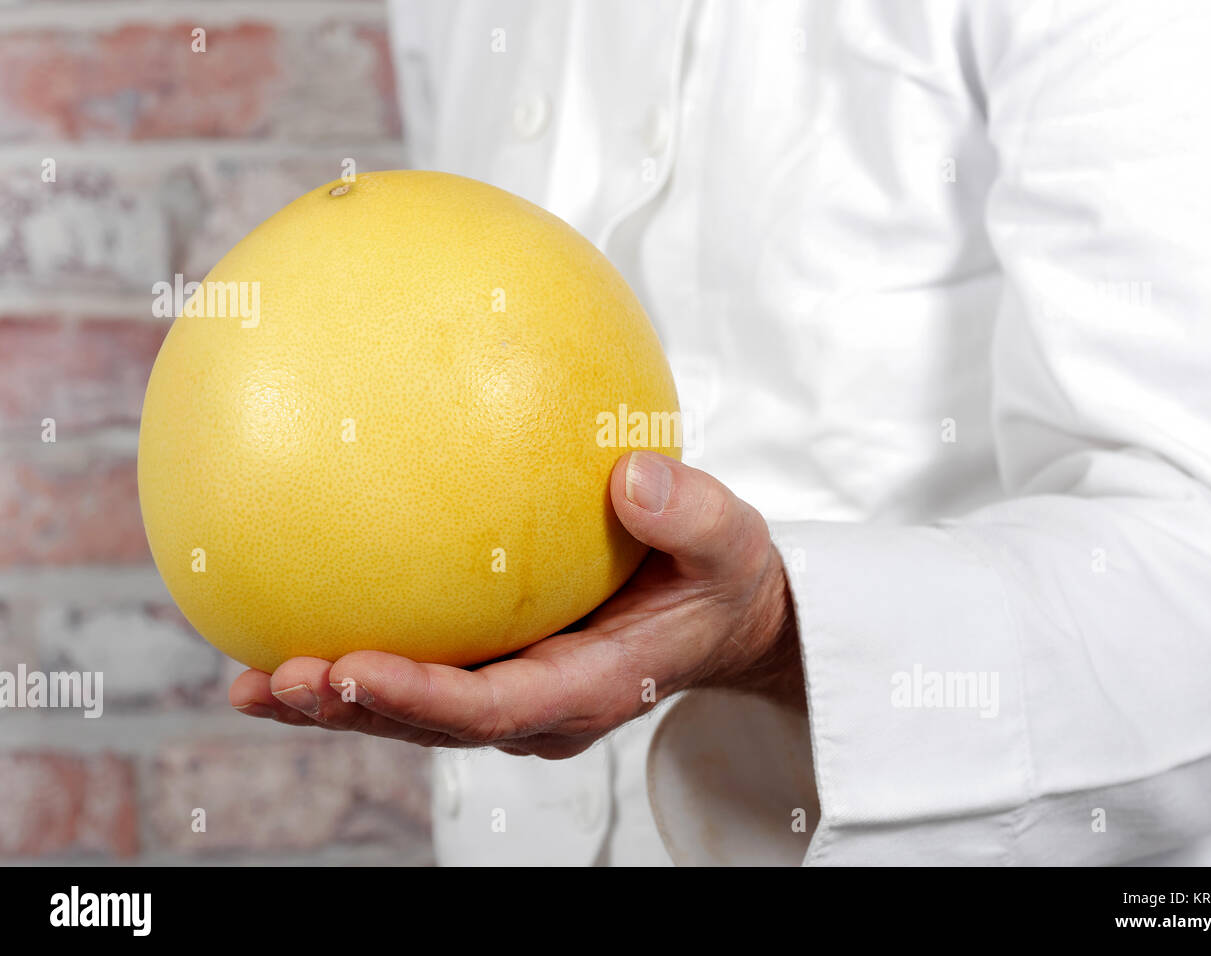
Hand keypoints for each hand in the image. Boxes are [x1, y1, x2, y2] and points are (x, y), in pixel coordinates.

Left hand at [228, 451, 802, 758]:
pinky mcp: (499, 667)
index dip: (421, 698)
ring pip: (414, 710)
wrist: (723, 614)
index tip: (352, 667)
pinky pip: (423, 669)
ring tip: (249, 678)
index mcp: (591, 687)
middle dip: (350, 710)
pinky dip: (358, 657)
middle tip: (271, 681)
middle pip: (431, 725)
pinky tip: (295, 619)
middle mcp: (540, 707)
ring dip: (333, 700)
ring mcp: (516, 693)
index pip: (494, 708)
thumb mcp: (732, 542)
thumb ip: (692, 517)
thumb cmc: (725, 578)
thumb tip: (631, 476)